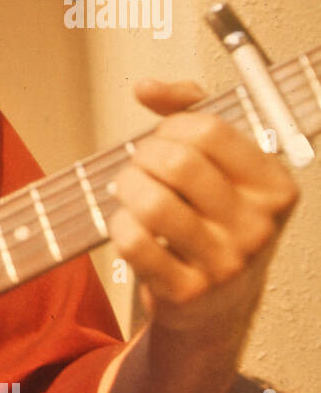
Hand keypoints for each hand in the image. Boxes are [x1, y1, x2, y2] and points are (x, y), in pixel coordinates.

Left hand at [108, 79, 299, 337]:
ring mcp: (224, 264)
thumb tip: (146, 87)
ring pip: (152, 203)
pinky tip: (127, 225)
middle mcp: (257, 227)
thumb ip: (189, 113)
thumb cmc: (214, 221)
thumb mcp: (223, 167)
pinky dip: (118, 226)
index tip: (164, 136)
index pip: (212, 130)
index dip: (172, 124)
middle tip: (140, 165)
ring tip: (129, 190)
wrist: (217, 305)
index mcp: (274, 187)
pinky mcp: (187, 291)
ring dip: (126, 187)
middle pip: (178, 164)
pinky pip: (134, 243)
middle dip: (143, 155)